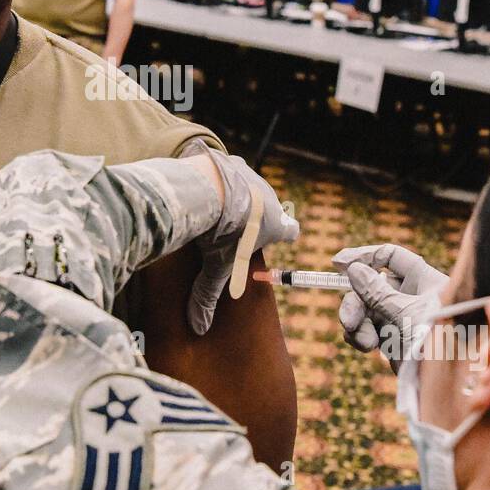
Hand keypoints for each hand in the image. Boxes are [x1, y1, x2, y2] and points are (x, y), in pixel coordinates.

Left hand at [183, 141, 298, 334]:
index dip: (283, 235)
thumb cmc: (220, 233)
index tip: (275, 238)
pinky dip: (220, 179)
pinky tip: (203, 187)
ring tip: (215, 207)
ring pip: (250, 187)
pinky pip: (230, 171)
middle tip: (236, 228)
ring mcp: (252, 176)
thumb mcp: (216, 267)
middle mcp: (270, 198)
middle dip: (256, 217)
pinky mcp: (232, 161)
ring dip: (238, 196)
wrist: (209, 188)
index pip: (291, 231)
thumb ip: (207, 296)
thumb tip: (199, 328)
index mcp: (274, 224)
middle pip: (269, 208)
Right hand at [331, 244, 447, 369]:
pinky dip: (360, 336)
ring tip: (364, 342)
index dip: (365, 256)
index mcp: (422, 280)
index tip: (338, 263)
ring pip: (364, 309)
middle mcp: (410, 296)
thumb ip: (377, 292)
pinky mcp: (392, 339)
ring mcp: (399, 317)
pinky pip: (366, 330)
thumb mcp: (406, 313)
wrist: (452, 382)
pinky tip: (365, 346)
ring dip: (357, 323)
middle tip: (348, 320)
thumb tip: (354, 269)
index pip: (390, 257)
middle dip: (355, 302)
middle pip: (370, 286)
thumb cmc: (439, 340)